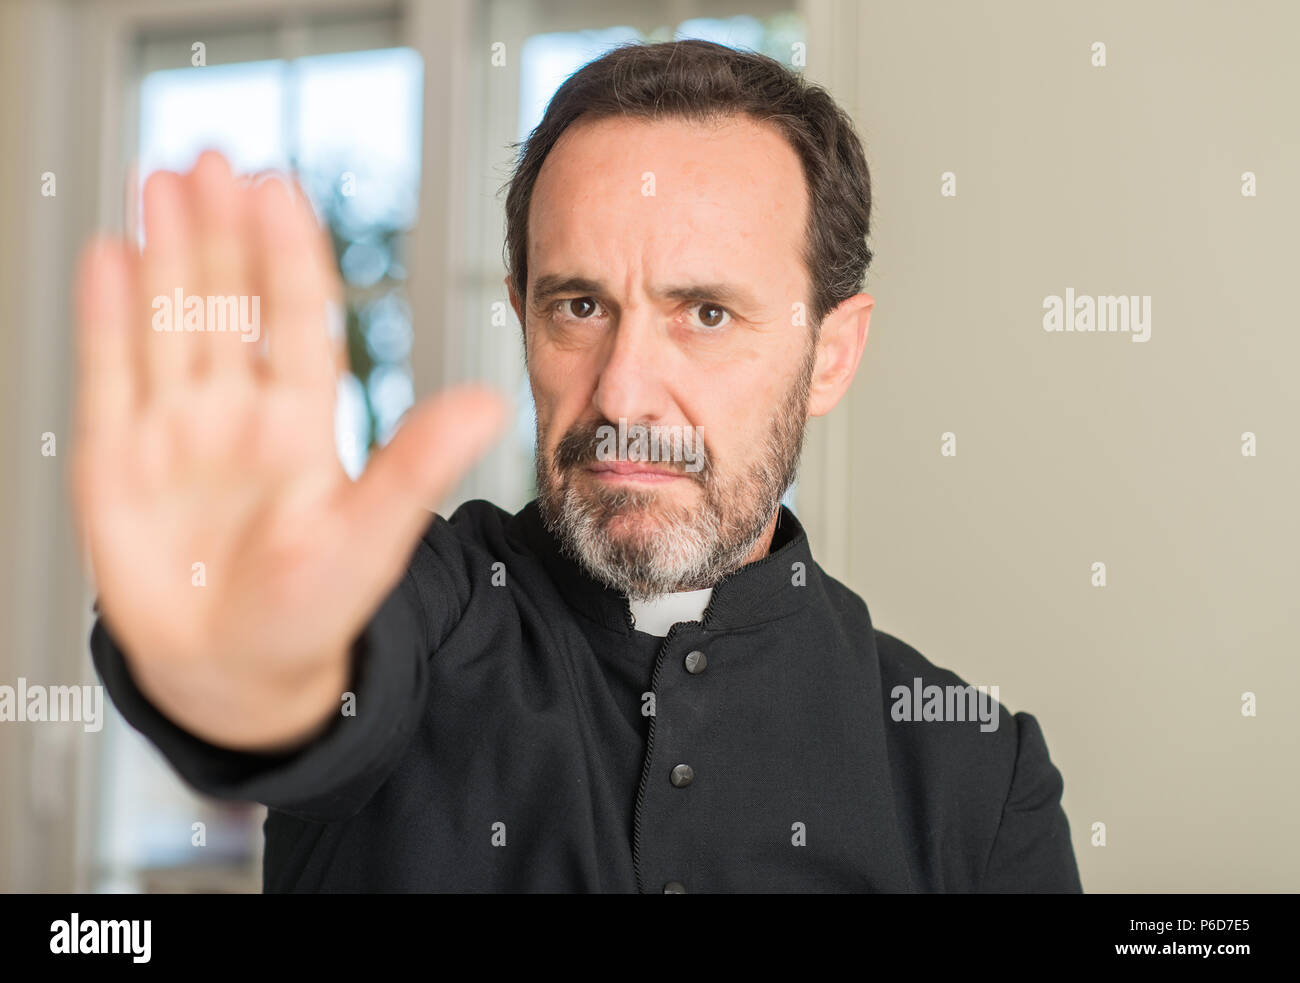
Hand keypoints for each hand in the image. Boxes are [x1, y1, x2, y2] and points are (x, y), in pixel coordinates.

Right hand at [72, 150, 504, 749]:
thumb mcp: (370, 535)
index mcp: (303, 424)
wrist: (234, 670)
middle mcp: (239, 412)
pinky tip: (110, 256)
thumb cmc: (311, 609)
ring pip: (169, 321)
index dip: (288, 254)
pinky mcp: (116, 458)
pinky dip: (107, 318)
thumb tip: (488, 402)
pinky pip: (109, 374)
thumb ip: (417, 466)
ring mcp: (176, 429)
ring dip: (165, 253)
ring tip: (162, 179)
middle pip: (228, 301)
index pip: (296, 319)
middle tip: (214, 157)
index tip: (280, 187)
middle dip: (221, 231)